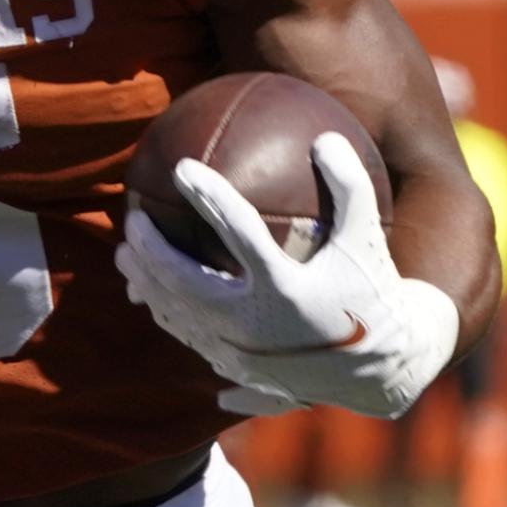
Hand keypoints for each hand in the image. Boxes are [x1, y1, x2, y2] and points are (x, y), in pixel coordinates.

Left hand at [116, 131, 458, 418]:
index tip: (182, 167)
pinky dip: (165, 314)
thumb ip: (351, 188)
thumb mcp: (367, 241)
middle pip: (186, 282)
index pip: (238, 232)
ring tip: (125, 256)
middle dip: (151, 250)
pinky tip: (148, 293)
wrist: (380, 370)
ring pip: (178, 315)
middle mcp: (257, 325)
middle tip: (132, 219)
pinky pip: (189, 338)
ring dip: (146, 284)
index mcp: (287, 289)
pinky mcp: (236, 369)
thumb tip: (327, 137)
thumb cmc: (373, 293)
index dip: (208, 196)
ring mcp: (241, 352)